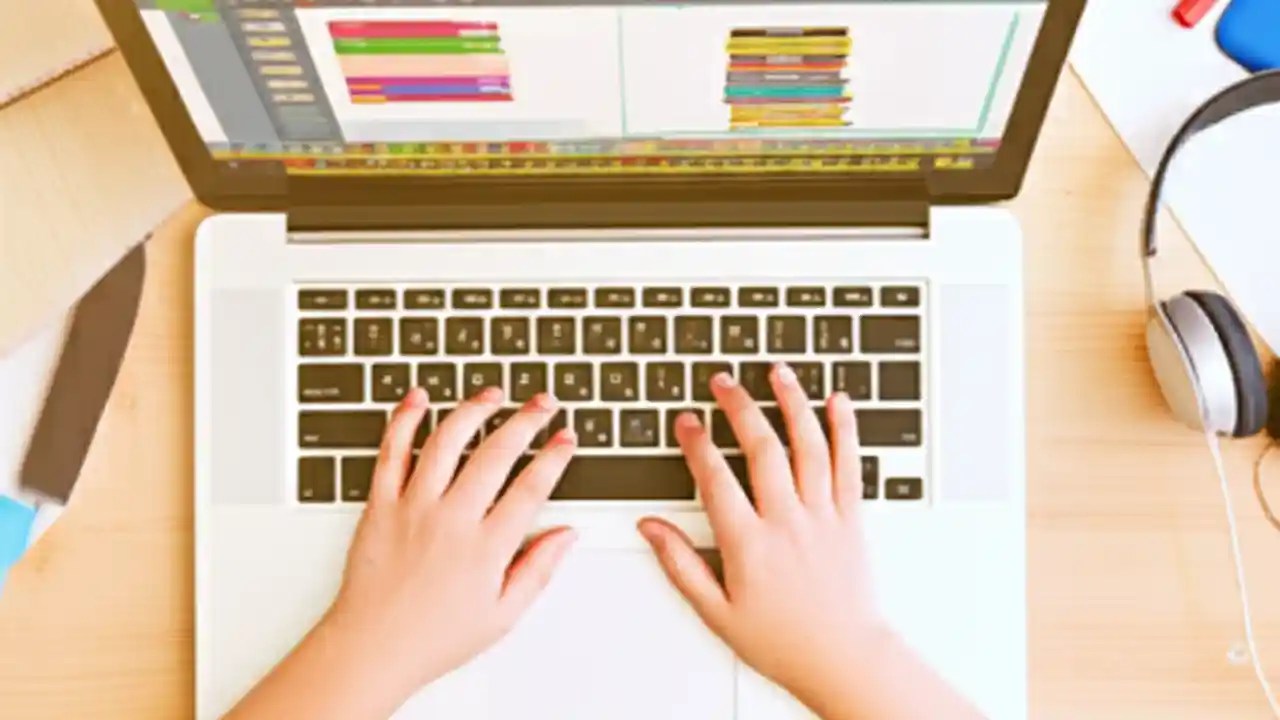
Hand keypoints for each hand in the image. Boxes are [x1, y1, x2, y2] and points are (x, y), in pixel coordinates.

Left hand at [324, 386, 576, 708]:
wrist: (370, 649)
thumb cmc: (433, 638)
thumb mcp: (502, 615)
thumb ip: (538, 570)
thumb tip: (565, 534)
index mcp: (486, 548)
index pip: (532, 487)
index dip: (555, 456)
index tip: (566, 438)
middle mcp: (451, 520)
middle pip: (496, 453)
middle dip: (526, 420)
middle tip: (542, 404)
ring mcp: (413, 508)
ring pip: (446, 441)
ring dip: (473, 409)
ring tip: (493, 394)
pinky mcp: (380, 505)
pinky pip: (391, 452)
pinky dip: (404, 420)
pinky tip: (418, 399)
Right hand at [640, 366, 977, 719]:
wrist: (843, 659)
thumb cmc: (782, 641)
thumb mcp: (716, 611)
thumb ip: (680, 564)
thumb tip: (651, 528)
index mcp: (748, 544)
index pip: (715, 478)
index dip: (696, 443)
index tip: (685, 422)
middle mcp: (787, 522)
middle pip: (761, 448)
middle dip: (739, 407)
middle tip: (723, 382)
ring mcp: (823, 516)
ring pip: (808, 446)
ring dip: (792, 403)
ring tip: (778, 373)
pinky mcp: (852, 519)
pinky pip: (850, 464)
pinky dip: (845, 429)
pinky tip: (838, 403)